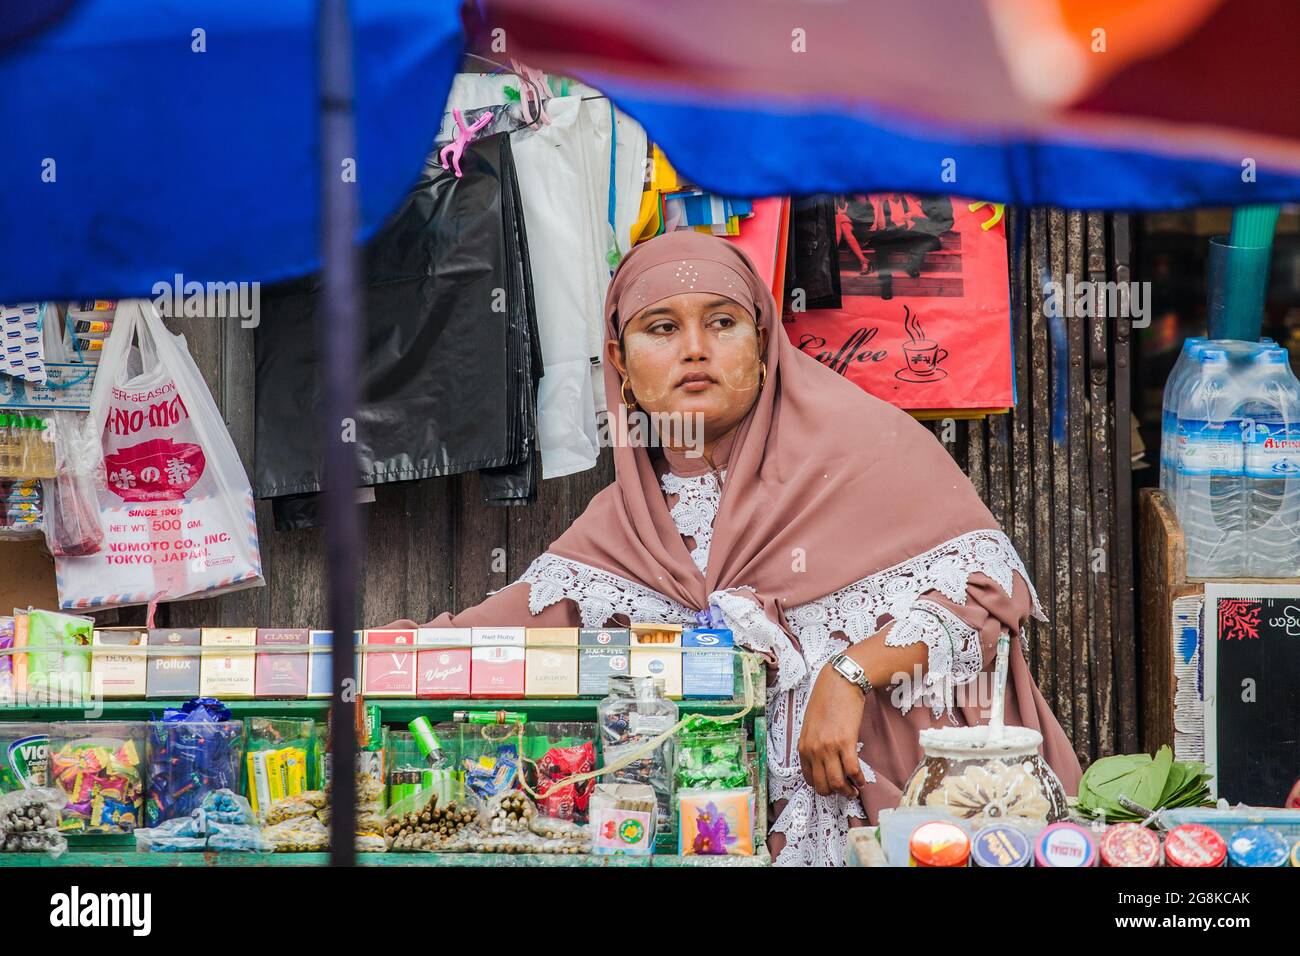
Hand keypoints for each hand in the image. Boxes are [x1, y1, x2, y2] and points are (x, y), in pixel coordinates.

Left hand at [798, 661, 868, 797]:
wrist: (839, 683)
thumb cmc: (825, 701)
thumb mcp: (811, 725)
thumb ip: (813, 744)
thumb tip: (822, 762)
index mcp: (803, 746)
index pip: (809, 779)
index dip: (821, 787)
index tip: (831, 787)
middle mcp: (813, 750)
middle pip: (823, 785)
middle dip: (835, 794)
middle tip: (845, 792)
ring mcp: (828, 747)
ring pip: (837, 783)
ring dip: (848, 791)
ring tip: (855, 790)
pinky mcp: (846, 742)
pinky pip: (852, 770)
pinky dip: (859, 779)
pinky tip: (862, 780)